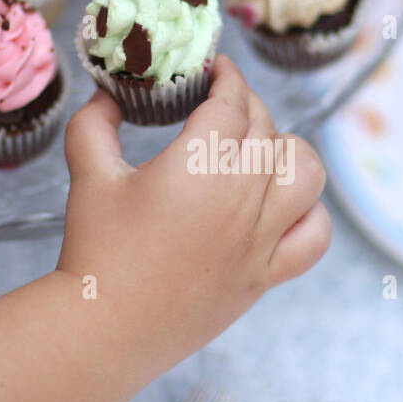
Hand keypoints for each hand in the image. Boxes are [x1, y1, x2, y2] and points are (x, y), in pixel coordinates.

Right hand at [58, 56, 329, 368]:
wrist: (106, 331)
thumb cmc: (95, 250)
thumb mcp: (87, 175)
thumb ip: (95, 123)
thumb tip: (109, 94)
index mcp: (201, 165)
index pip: (234, 101)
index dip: (228, 77)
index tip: (216, 70)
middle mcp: (241, 198)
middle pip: (267, 129)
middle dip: (247, 106)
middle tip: (221, 105)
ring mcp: (260, 239)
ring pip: (306, 173)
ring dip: (288, 150)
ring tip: (259, 151)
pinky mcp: (264, 276)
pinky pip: (314, 236)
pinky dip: (309, 213)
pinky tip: (283, 205)